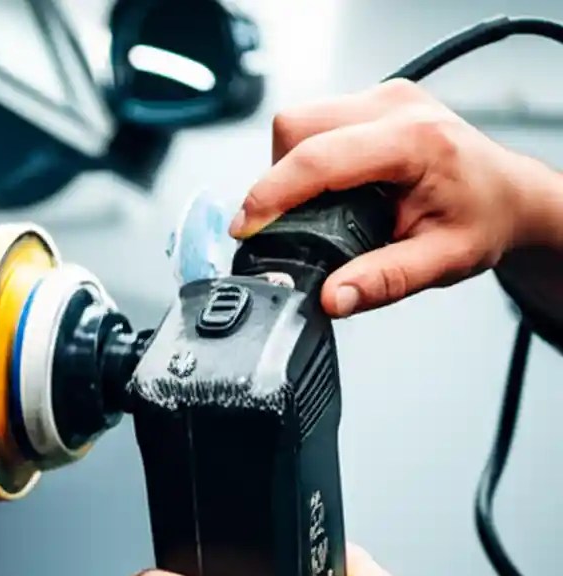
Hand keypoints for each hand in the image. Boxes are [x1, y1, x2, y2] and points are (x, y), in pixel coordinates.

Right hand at [230, 78, 562, 317]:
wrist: (509, 196)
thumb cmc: (483, 221)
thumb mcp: (442, 263)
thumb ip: (384, 282)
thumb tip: (332, 299)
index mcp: (416, 142)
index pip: (318, 159)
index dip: (270, 195)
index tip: (245, 229)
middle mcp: (397, 107)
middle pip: (296, 127)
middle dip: (278, 178)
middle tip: (291, 222)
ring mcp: (384, 97)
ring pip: (298, 120)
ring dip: (289, 164)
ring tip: (313, 205)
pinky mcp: (373, 99)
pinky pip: (315, 120)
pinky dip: (306, 155)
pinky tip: (330, 185)